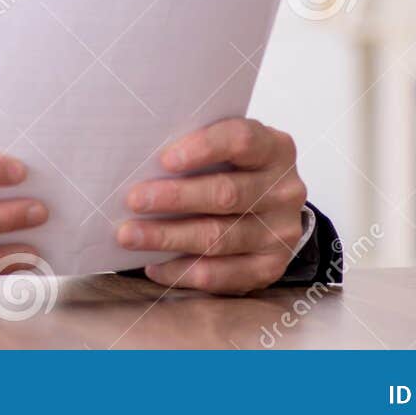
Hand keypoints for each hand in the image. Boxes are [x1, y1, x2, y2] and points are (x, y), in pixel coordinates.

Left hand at [119, 118, 307, 295]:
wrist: (267, 210)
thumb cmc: (232, 169)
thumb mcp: (225, 148)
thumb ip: (196, 146)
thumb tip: (141, 158)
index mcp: (275, 148)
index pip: (243, 140)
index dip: (205, 147)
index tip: (165, 159)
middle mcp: (285, 190)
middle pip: (226, 193)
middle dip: (175, 197)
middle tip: (134, 200)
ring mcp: (281, 232)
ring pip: (219, 237)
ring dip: (169, 237)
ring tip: (130, 235)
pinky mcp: (270, 267)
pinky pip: (222, 275)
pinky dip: (183, 271)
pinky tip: (154, 265)